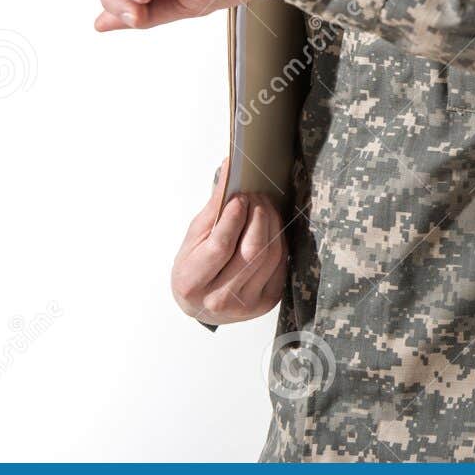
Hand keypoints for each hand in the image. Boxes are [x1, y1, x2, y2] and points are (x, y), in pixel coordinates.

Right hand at [171, 156, 287, 325]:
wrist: (202, 306)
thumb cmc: (195, 266)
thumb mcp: (194, 239)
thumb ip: (213, 208)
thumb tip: (229, 168)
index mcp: (191, 282)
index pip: (220, 247)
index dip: (233, 218)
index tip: (240, 196)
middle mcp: (219, 298)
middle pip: (252, 250)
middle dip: (258, 216)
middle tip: (256, 195)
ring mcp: (247, 304)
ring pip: (271, 254)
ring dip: (272, 223)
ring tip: (264, 205)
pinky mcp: (268, 302)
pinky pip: (282, 263)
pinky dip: (279, 239)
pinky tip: (270, 227)